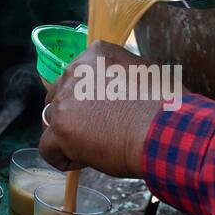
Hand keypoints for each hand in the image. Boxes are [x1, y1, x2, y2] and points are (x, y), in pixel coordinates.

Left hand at [39, 41, 164, 179]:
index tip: (107, 112)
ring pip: (52, 122)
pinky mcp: (61, 129)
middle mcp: (75, 72)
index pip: (79, 76)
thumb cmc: (167, 106)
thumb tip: (122, 90)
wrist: (165, 130)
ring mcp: (65, 100)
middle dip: (73, 115)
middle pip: (59, 96)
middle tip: (98, 130)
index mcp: (97, 54)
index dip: (90, 99)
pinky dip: (63, 159)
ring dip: (69, 136)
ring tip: (95, 147)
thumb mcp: (146, 73)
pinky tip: (85, 160)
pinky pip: (47, 149)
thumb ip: (123, 76)